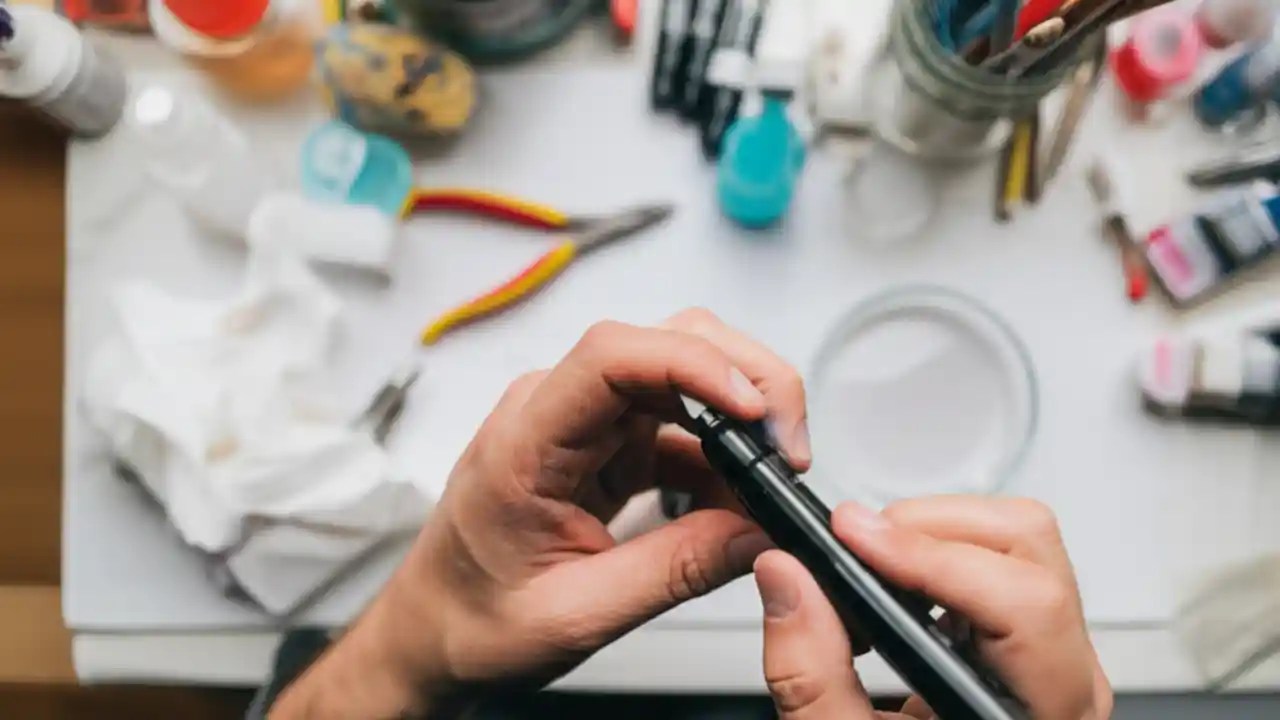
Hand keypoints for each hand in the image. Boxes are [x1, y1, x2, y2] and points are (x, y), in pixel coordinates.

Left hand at [272, 309, 808, 717]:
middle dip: (742, 378)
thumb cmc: (473, 618)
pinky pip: (682, 425)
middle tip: (787, 445)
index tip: (751, 408)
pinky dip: (724, 454)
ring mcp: (585, 421)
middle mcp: (555, 410)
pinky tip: (740, 497)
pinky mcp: (608, 443)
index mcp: (524, 441)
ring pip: (683, 374)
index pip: (610, 356)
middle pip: (665, 343)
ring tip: (772, 478)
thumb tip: (759, 536)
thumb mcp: (575, 614)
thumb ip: (672, 572)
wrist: (436, 630)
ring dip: (742, 415)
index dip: (692, 365)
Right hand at [753, 497, 1111, 719]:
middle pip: (1029, 547)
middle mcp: (1067, 677)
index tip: (854, 539)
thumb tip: (788, 578)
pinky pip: (1003, 555)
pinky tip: (894, 581)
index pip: (1023, 605)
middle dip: (929, 529)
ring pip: (1022, 538)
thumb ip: (810, 675)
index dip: (932, 557)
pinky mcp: (1030, 635)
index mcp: (1040, 715)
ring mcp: (1057, 652)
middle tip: (854, 546)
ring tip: (870, 562)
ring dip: (934, 530)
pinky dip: (939, 546)